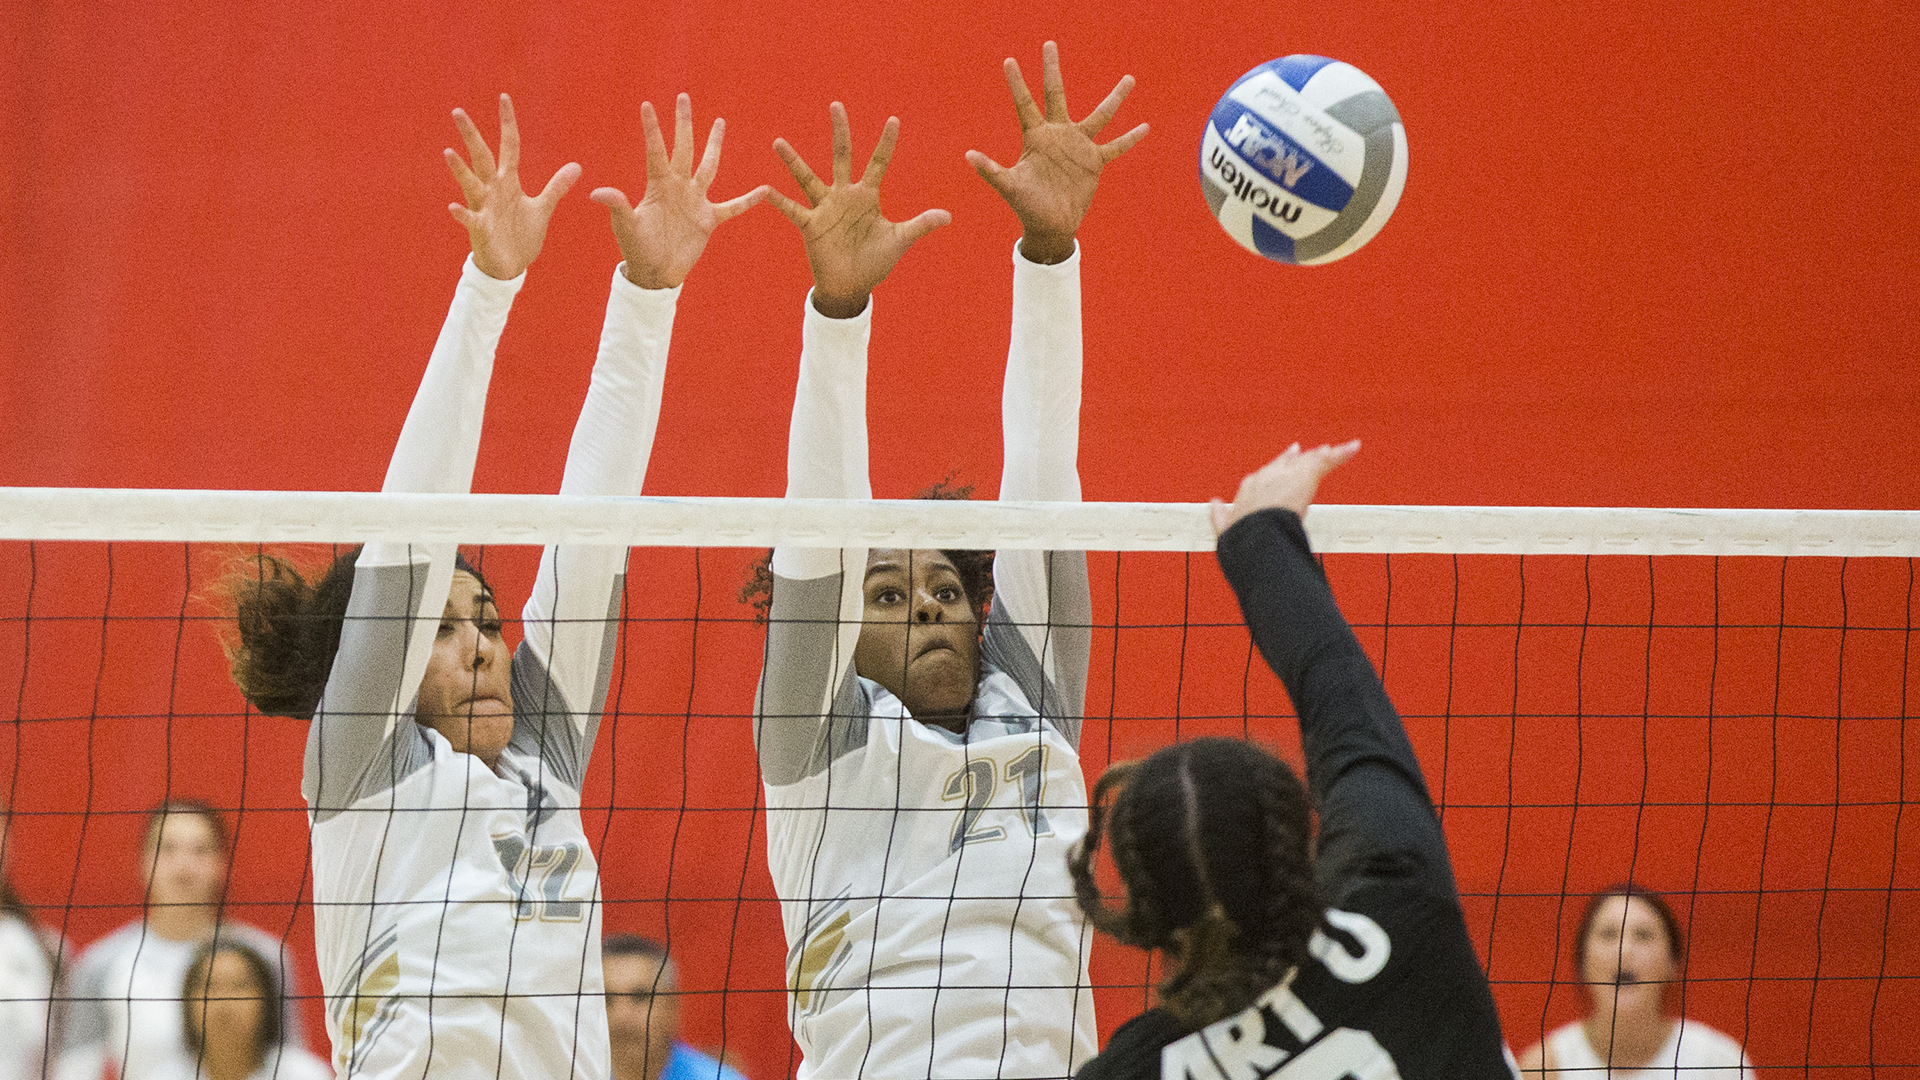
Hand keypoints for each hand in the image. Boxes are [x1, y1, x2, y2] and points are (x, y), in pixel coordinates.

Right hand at [444, 94, 580, 280]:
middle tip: (458, 112)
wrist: (511, 266)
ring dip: (460, 170)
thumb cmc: (521, 235)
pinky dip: (462, 213)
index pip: (509, 146)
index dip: (508, 123)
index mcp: (508, 182)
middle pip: (482, 157)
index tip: (504, 98)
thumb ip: (556, 187)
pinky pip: (469, 219)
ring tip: (449, 152)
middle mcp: (493, 190)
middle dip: (472, 136)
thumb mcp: (542, 208)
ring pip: (471, 184)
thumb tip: (576, 166)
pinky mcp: (480, 229)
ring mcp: (484, 208)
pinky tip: (453, 206)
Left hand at [591, 94, 770, 289]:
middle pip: (684, 148)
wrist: (656, 272)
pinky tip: (765, 190)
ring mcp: (695, 201)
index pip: (656, 151)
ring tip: (719, 122)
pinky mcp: (708, 219)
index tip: (647, 105)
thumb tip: (597, 192)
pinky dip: (748, 201)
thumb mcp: (626, 226)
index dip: (652, 129)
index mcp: (659, 185)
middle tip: (683, 97)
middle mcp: (678, 187)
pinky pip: (733, 207)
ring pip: (708, 166)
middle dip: (684, 123)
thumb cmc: (637, 248)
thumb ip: (618, 206)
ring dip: (714, 145)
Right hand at [769, 103, 950, 317]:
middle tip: (836, 104)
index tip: (894, 119)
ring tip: (778, 142)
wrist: (852, 286)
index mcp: (867, 196)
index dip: (887, 143)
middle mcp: (844, 196)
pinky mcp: (811, 225)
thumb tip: (948, 216)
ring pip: (808, 178)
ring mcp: (826, 209)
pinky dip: (779, 202)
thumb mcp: (899, 241)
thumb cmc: (874, 262)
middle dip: (841, 132)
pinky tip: (765, 190)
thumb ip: (920, 225)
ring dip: (793, 161)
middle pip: (842, 156)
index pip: (879, 162)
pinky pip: (793, 210)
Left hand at [965, 41, 1148, 264]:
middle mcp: (1057, 135)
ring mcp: (1077, 146)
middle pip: (1056, 94)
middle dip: (1052, 70)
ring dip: (1115, 98)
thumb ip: (990, 171)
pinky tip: (1145, 126)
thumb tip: (968, 156)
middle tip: (1049, 44)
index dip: (1017, 83)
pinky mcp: (1094, 161)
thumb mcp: (1008, 186)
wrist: (1050, 224)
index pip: (1024, 104)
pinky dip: (1130, 139)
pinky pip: (1115, 147)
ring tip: (1130, 78)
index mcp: (1035, 137)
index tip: (1009, 61)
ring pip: (1100, 116)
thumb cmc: (1026, 206)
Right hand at [1210, 441, 1360, 534]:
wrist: (1255, 531)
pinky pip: (1329, 461)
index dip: (1272, 470)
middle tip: (1299, 451)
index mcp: (1250, 487)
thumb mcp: (1226, 525)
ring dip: (1319, 456)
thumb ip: (1220, 515)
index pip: (1264, 475)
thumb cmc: (1241, 534)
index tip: (1277, 466)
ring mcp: (1288, 474)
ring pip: (1307, 461)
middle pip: (1285, 463)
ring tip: (1331, 450)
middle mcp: (1268, 475)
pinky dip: (1343, 453)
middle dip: (1293, 458)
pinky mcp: (1308, 474)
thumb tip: (1214, 503)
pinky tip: (1354, 447)